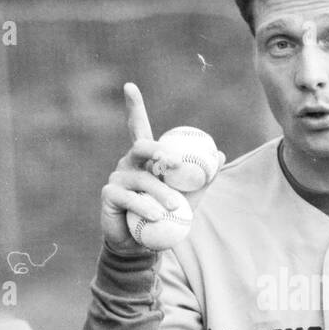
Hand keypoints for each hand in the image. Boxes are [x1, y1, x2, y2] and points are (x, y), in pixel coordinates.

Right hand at [99, 83, 224, 254]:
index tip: (129, 86)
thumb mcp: (189, 197)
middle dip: (158, 150)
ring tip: (174, 208)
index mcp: (145, 157)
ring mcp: (117, 177)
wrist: (143, 244)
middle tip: (176, 163)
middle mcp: (128, 162)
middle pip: (141, 145)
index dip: (133, 106)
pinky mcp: (109, 195)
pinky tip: (156, 216)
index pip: (138, 126)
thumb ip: (202, 177)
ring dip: (161, 193)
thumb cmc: (167, 216)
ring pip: (142, 178)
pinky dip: (145, 207)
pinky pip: (129, 198)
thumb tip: (219, 154)